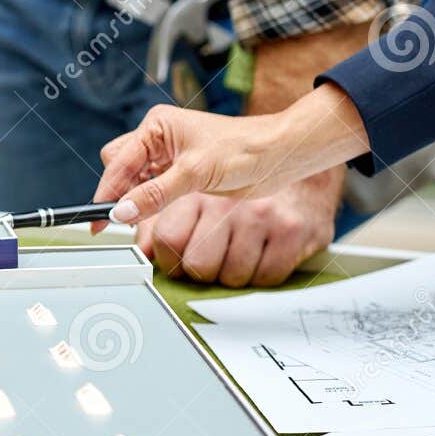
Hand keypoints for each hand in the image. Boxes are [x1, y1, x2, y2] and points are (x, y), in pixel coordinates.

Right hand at [94, 90, 367, 227]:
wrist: (281, 155)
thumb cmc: (245, 150)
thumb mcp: (194, 174)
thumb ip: (154, 195)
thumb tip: (121, 212)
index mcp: (157, 126)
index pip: (118, 161)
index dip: (107, 190)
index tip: (98, 217)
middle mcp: (159, 138)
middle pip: (118, 166)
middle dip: (116, 191)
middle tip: (116, 218)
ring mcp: (168, 155)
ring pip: (133, 179)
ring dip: (131, 198)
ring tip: (132, 219)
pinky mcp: (180, 172)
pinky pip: (150, 188)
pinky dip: (146, 202)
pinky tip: (147, 213)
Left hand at [133, 171, 340, 286]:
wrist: (292, 157)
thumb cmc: (235, 179)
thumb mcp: (190, 186)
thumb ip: (158, 215)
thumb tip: (141, 250)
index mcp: (196, 189)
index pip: (166, 239)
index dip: (163, 257)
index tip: (169, 259)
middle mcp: (228, 202)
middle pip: (196, 265)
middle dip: (198, 269)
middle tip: (206, 254)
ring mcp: (262, 217)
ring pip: (230, 277)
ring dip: (230, 273)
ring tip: (234, 249)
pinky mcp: (292, 231)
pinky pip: (265, 278)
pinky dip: (259, 275)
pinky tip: (258, 253)